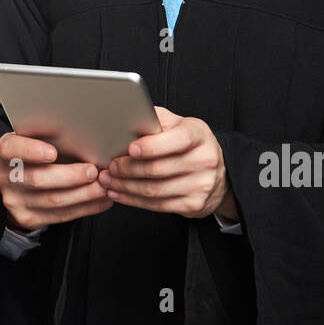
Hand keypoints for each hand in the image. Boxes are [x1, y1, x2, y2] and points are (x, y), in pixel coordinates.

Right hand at [0, 131, 112, 232]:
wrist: (17, 183)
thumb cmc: (35, 154)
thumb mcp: (34, 140)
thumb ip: (50, 138)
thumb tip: (86, 136)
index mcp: (6, 152)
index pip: (12, 149)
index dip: (31, 150)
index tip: (52, 152)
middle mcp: (6, 177)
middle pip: (38, 179)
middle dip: (70, 176)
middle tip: (94, 171)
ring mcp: (15, 201)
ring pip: (53, 201)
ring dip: (84, 194)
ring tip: (104, 187)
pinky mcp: (28, 218)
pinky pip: (61, 216)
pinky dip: (85, 208)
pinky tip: (102, 201)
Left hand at [98, 106, 235, 220]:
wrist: (215, 173)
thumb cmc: (187, 144)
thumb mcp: (177, 125)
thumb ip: (154, 120)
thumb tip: (123, 119)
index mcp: (199, 134)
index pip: (178, 140)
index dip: (152, 146)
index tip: (130, 149)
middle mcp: (205, 159)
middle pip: (159, 169)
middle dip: (128, 169)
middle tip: (109, 167)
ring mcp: (202, 184)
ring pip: (155, 190)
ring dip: (126, 187)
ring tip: (108, 181)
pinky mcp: (194, 204)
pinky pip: (158, 205)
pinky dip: (134, 200)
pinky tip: (120, 194)